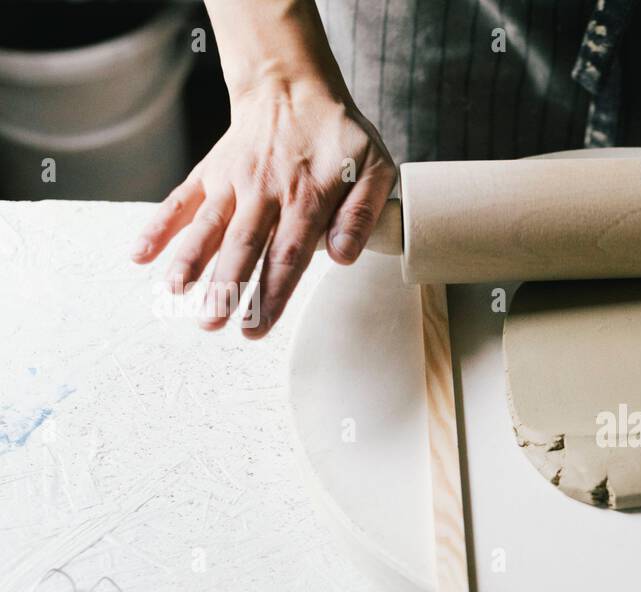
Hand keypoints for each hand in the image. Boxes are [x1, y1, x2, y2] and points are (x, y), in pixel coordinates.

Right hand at [130, 79, 395, 337]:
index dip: (271, 293)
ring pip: (208, 225)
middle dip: (226, 287)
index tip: (256, 327)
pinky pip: (181, 200)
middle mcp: (265, 191)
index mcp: (307, 197)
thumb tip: (344, 258)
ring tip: (175, 295)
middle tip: (212, 323)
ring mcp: (233, 181)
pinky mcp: (210, 172)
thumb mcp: (373, 168)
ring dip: (189, 261)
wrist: (292, 87)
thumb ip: (361, 214)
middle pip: (243, 246)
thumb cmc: (338, 137)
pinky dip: (158, 225)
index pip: (288, 255)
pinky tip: (140, 255)